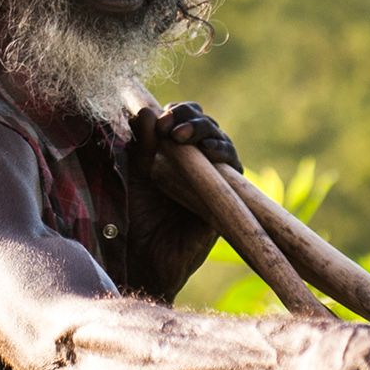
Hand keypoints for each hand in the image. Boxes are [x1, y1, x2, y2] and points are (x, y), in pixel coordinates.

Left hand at [124, 102, 240, 298]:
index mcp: (178, 153)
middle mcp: (200, 162)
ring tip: (181, 136)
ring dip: (204, 132)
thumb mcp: (136, 175)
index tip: (158, 119)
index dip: (177, 112)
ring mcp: (215, 178)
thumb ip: (141, 145)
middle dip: (189, 118)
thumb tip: (145, 111)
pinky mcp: (227, 197)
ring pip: (222, 141)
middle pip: (207, 125)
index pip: (186, 119)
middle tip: (168, 125)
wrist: (145, 258)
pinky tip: (209, 152)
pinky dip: (224, 155)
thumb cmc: (140, 219)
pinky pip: (234, 169)